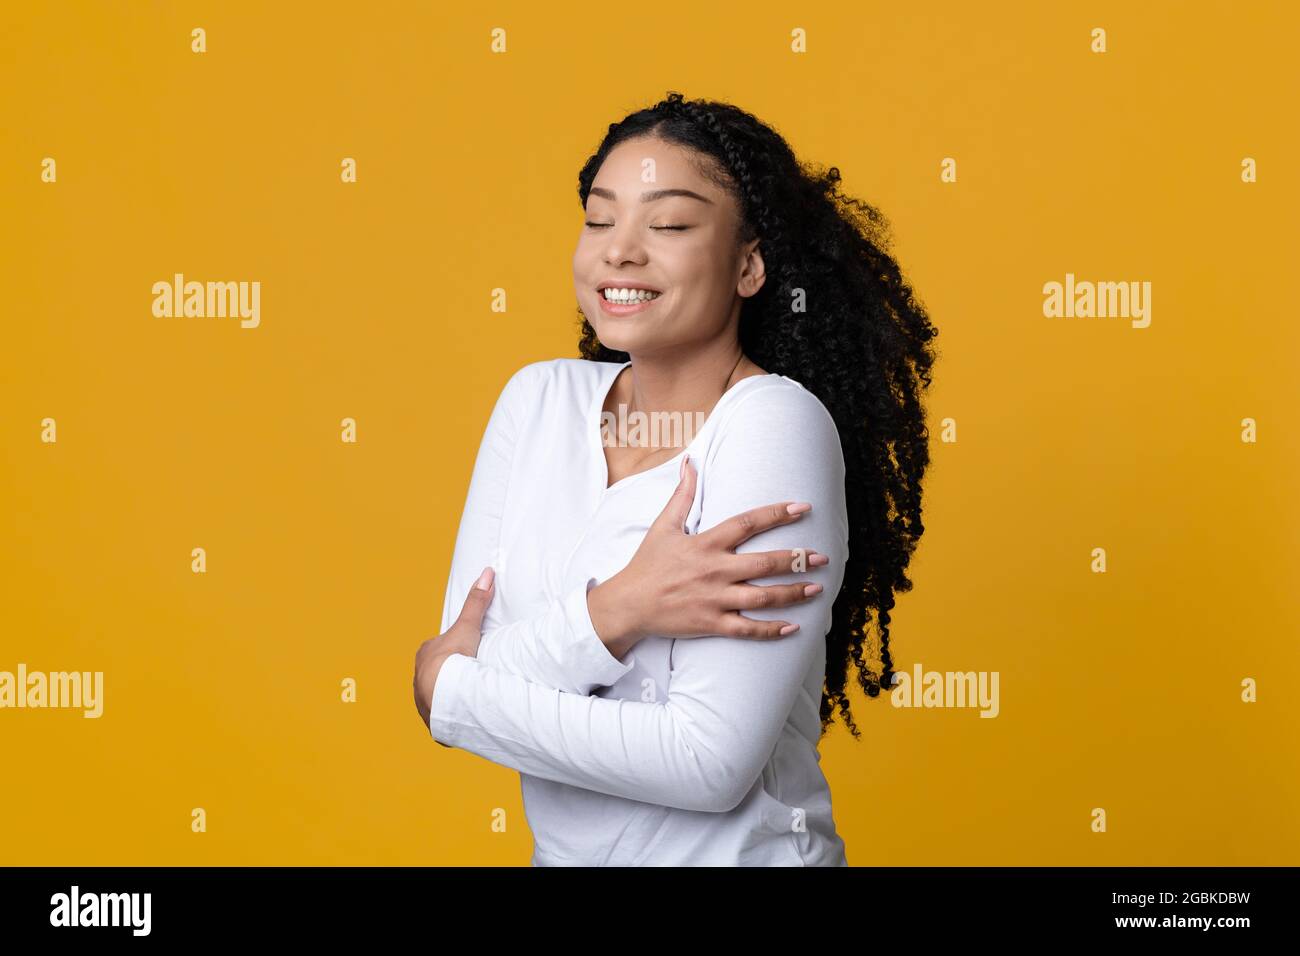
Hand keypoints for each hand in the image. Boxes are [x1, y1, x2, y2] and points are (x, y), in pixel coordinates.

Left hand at [414, 566, 495, 735]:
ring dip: (448, 696)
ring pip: (436, 695)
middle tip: (468, 675)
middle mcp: (419, 677)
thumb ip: (476, 601)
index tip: (463, 653)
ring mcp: (423, 699)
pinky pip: (441, 716)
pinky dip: (450, 714)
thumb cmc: (453, 658)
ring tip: (467, 698)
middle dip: (448, 674)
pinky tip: (462, 714)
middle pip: (434, 673)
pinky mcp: (432, 718)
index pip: (437, 649)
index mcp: (425, 655)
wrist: (444, 692)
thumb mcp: (467, 626)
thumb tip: (487, 573)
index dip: (450, 650)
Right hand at [587, 456, 828, 653]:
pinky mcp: (712, 624)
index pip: (747, 523)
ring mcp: (715, 599)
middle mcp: (714, 570)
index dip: (777, 513)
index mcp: (705, 543)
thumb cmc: (647, 564)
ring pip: (762, 597)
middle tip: (822, 557)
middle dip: (796, 559)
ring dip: (792, 593)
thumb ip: (682, 495)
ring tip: (816, 588)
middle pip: (764, 562)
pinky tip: (794, 626)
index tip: (802, 507)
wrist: (628, 605)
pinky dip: (771, 629)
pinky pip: (748, 629)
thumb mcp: (663, 526)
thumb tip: (690, 462)